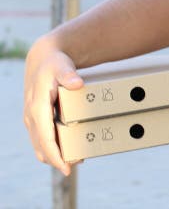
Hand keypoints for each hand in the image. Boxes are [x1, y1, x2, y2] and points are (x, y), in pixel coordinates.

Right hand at [23, 37, 83, 175]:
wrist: (43, 60)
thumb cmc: (54, 64)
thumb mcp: (62, 66)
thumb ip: (69, 75)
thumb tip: (77, 83)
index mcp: (37, 107)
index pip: (45, 137)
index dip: (55, 154)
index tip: (66, 168)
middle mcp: (32, 116)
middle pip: (42, 145)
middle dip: (57, 158)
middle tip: (77, 164)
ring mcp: (32, 119)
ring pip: (40, 145)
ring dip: (54, 155)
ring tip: (75, 159)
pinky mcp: (36, 119)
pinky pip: (42, 138)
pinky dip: (52, 147)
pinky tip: (66, 150)